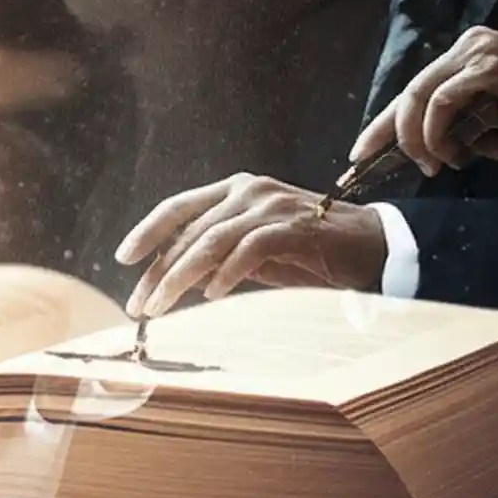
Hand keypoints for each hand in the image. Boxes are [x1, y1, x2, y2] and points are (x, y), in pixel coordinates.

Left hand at [114, 173, 386, 317]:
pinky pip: (251, 249)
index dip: (147, 231)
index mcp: (234, 190)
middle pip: (189, 230)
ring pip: (212, 240)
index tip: (123, 258)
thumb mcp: (252, 253)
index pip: (178, 207)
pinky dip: (228, 273)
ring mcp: (272, 205)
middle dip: (158, 272)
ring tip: (161, 307)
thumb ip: (215, 255)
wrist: (373, 247)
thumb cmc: (308, 253)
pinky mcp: (297, 226)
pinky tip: (211, 295)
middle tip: (139, 306)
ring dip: (181, 278)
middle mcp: (248, 190)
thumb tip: (168, 279)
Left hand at [350, 26, 497, 174]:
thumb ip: (461, 134)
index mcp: (463, 60)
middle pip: (407, 92)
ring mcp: (476, 53)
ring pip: (420, 96)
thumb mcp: (495, 130)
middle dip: (386, 133)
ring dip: (419, 139)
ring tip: (435, 164)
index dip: (381, 124)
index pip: (412, 93)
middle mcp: (465, 48)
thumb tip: (433, 156)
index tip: (358, 153)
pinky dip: (438, 130)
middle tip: (371, 162)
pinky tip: (450, 152)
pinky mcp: (490, 65)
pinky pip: (444, 100)